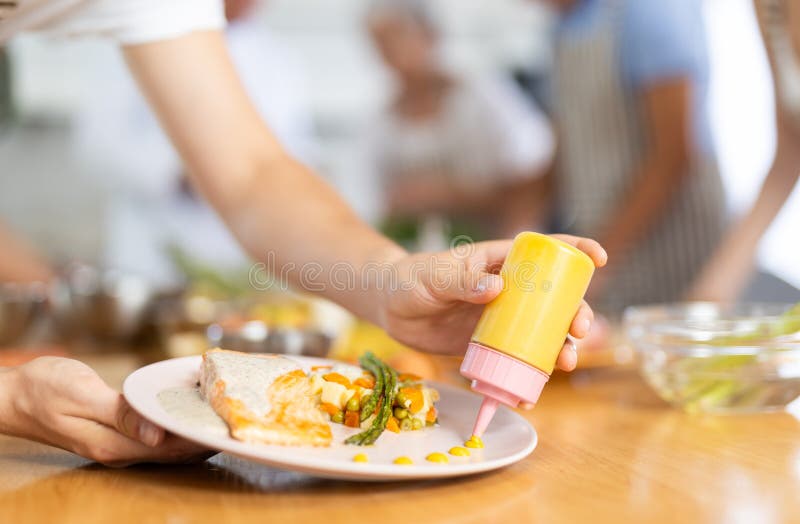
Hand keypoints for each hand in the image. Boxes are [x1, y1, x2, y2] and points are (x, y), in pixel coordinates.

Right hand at [0, 357, 209, 466]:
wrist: (14, 396)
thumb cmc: (44, 390)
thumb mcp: (82, 395)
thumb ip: (121, 414)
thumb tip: (158, 434)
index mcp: (114, 444)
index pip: (171, 447)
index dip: (202, 438)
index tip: (230, 426)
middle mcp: (120, 451)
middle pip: (175, 449)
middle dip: (205, 436)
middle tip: (236, 419)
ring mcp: (118, 445)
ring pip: (168, 444)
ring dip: (194, 431)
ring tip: (223, 416)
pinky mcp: (116, 434)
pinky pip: (156, 435)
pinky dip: (177, 425)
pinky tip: (192, 412)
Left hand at [380, 235, 606, 370]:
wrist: (388, 307)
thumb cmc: (410, 278)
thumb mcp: (434, 276)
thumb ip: (461, 281)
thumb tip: (497, 288)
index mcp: (500, 263)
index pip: (545, 251)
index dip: (575, 251)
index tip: (598, 259)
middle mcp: (509, 291)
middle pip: (554, 300)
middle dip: (576, 313)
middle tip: (579, 331)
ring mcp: (501, 320)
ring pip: (542, 333)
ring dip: (560, 347)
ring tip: (566, 363)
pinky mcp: (489, 345)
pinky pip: (517, 359)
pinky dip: (530, 375)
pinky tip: (534, 391)